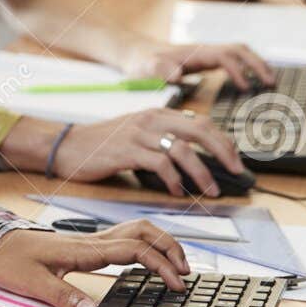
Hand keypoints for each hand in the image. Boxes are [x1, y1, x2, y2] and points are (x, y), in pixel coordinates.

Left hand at [0, 218, 189, 306]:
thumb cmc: (10, 260)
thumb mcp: (33, 282)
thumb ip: (63, 296)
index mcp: (84, 249)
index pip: (134, 248)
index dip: (161, 263)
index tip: (177, 283)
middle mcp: (92, 241)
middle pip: (143, 231)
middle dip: (170, 247)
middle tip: (187, 272)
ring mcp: (91, 241)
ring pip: (136, 230)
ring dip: (161, 242)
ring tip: (177, 265)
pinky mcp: (87, 246)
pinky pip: (124, 238)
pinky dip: (146, 245)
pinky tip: (150, 260)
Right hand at [51, 107, 247, 196]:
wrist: (68, 146)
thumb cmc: (103, 145)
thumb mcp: (137, 134)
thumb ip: (162, 139)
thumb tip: (192, 156)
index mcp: (157, 114)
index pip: (201, 122)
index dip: (223, 141)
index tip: (235, 160)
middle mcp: (151, 119)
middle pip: (199, 130)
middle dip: (223, 152)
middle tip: (237, 171)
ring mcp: (139, 134)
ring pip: (182, 149)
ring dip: (202, 173)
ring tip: (210, 190)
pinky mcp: (127, 151)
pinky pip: (159, 164)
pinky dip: (174, 180)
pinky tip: (178, 192)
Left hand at [124, 40, 275, 90]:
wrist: (137, 55)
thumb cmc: (143, 63)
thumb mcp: (147, 68)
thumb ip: (160, 71)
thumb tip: (176, 77)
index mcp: (195, 53)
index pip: (225, 56)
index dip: (237, 70)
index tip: (246, 87)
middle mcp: (205, 51)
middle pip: (239, 50)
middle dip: (257, 64)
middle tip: (271, 83)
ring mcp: (207, 55)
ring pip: (239, 53)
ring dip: (256, 64)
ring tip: (270, 82)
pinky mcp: (206, 61)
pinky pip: (233, 61)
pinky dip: (247, 68)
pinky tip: (252, 82)